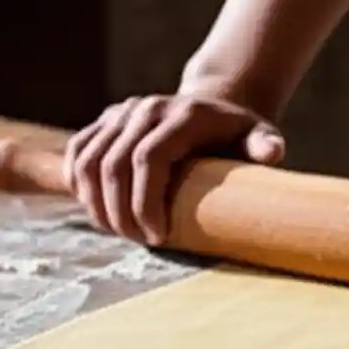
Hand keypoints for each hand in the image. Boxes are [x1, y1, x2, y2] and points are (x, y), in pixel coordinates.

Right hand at [64, 94, 284, 244]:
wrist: (212, 107)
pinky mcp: (105, 121)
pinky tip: (95, 209)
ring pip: (89, 161)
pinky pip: (78, 153)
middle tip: (137, 241)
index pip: (148, 158)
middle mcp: (146, 108)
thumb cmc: (236, 135)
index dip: (145, 201)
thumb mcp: (257, 136)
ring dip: (95, 204)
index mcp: (182, 115)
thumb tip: (271, 153)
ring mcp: (121, 113)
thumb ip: (265, 144)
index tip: (156, 236)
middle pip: (113, 165)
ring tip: (118, 231)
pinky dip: (78, 184)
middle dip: (120, 212)